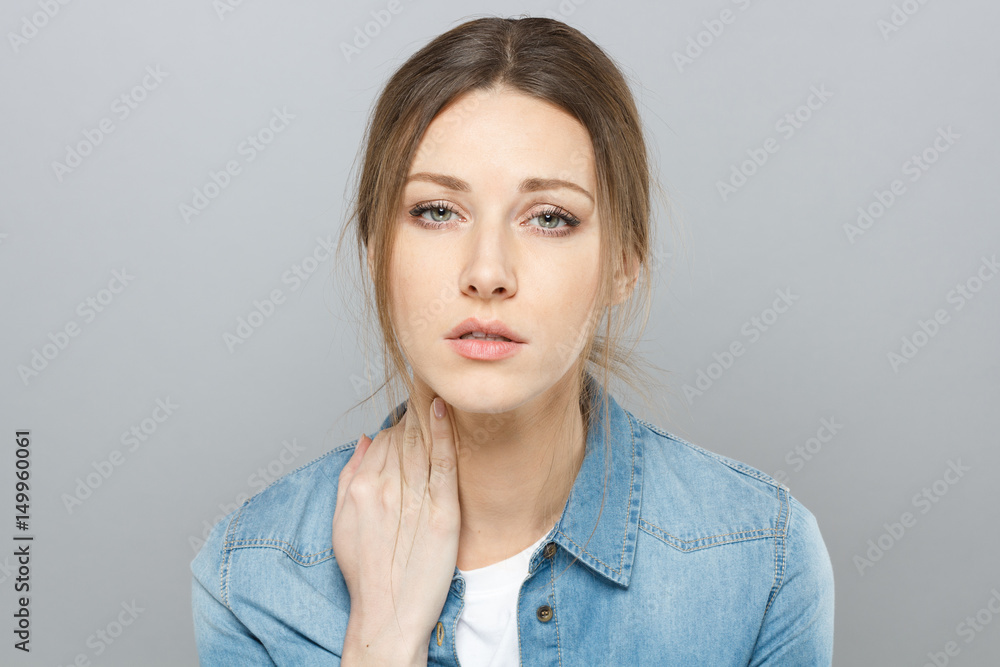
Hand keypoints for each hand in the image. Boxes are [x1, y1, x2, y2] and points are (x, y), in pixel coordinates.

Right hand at [334, 396, 459, 662]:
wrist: (387, 615)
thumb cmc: (367, 573)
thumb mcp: (343, 522)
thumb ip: (350, 477)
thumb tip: (365, 440)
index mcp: (361, 488)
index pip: (383, 440)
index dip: (401, 424)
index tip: (415, 409)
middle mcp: (383, 488)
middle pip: (402, 436)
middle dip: (415, 409)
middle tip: (429, 381)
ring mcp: (413, 499)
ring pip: (421, 443)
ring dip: (429, 413)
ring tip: (438, 384)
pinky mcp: (441, 513)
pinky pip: (442, 463)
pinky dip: (444, 434)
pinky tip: (445, 409)